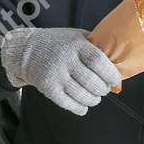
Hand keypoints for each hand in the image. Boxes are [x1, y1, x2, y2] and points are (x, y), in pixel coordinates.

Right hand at [0, 27, 121, 114]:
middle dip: (103, 89)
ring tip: (95, 97)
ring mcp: (55, 75)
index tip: (115, 79)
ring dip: (93, 100)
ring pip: (82, 96)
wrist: (26, 50)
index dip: (111, 73)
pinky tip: (83, 105)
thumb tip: (117, 61)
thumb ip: (94, 45)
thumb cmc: (57, 43)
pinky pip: (69, 104)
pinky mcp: (48, 89)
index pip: (98, 61)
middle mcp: (65, 60)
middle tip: (104, 89)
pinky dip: (80, 108)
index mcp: (76, 44)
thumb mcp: (76, 36)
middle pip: (92, 81)